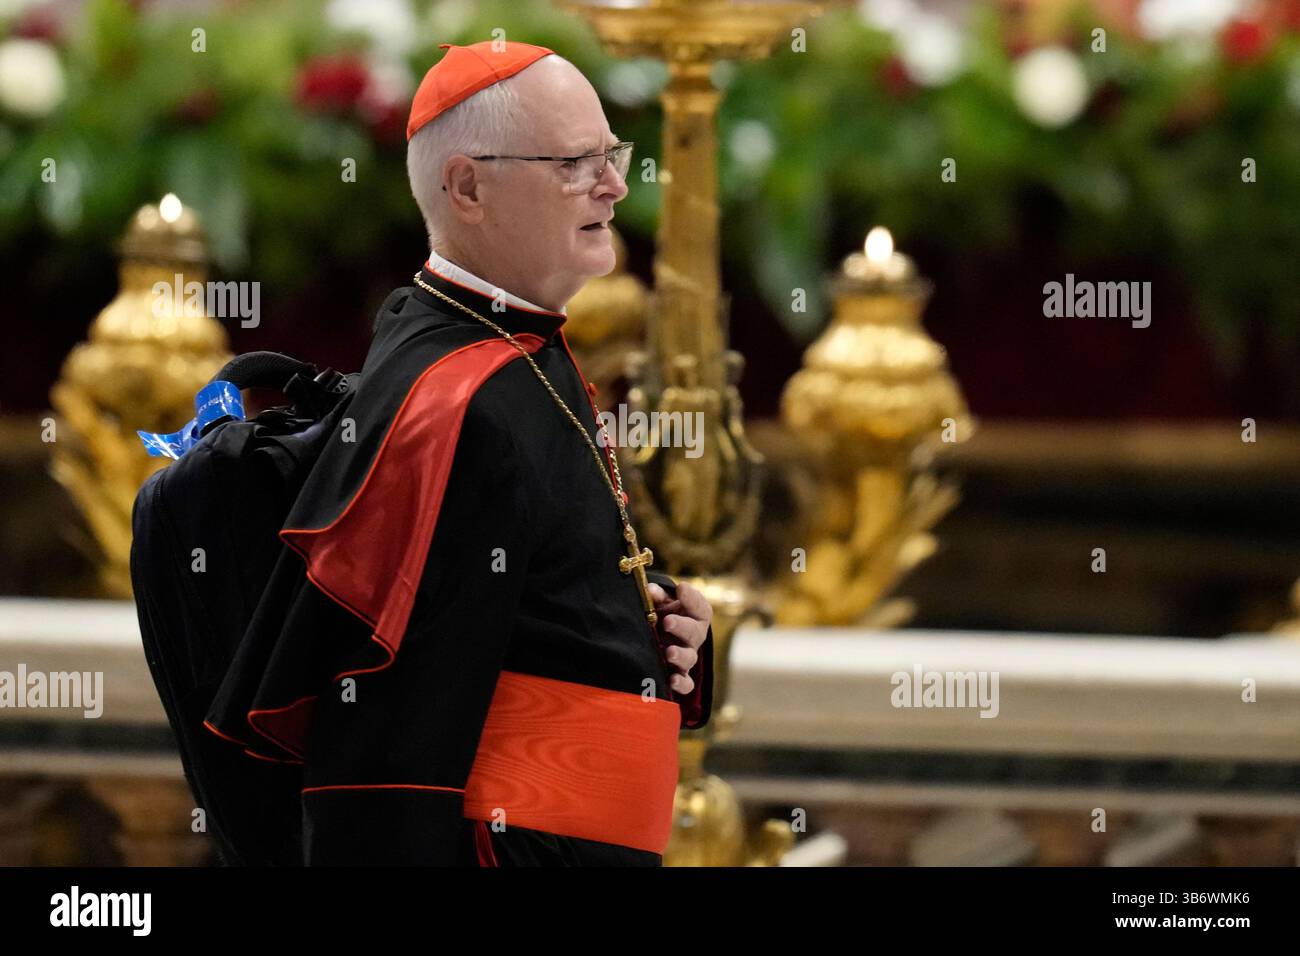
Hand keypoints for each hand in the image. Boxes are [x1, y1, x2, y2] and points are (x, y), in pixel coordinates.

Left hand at [648, 581, 711, 696]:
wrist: (659, 636)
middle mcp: (694, 638)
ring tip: (669, 652)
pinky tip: (672, 680)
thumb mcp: (662, 602)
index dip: (693, 598)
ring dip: (680, 655)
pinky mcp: (680, 675)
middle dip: (682, 626)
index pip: (701, 608)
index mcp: (694, 617)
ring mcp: (687, 657)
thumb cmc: (663, 614)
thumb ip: (658, 595)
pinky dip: (681, 683)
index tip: (681, 588)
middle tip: (668, 621)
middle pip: (695, 632)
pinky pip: (686, 683)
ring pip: (690, 658)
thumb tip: (651, 591)